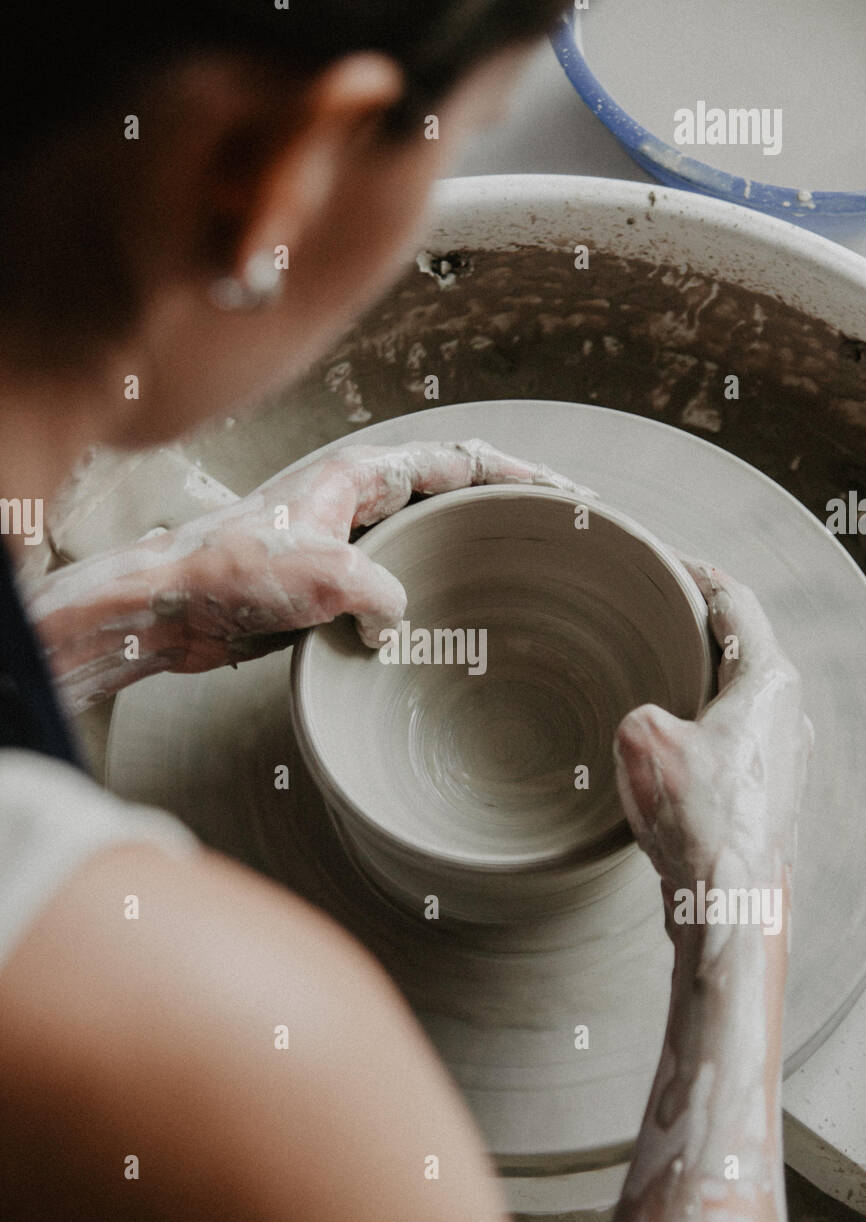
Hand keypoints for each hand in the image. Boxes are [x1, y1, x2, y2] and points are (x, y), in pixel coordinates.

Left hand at [170, 437, 589, 666]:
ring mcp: (343, 541)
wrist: (168, 606)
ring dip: (464, 557)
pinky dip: (424, 598)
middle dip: (501, 512)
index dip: (518, 475)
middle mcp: (355, 501)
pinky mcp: (326, 583)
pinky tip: (440, 627)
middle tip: (552, 537)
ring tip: (513, 581)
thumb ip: (385, 590)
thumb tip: (400, 616)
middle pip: (448, 495)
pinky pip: (392, 584)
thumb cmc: (230, 572)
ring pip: (423, 541)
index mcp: (360, 476)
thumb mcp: (325, 576)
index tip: (563, 495)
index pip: (460, 462)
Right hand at [611, 561, 813, 919]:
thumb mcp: (641, 741)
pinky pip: (732, 740)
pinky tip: (668, 749)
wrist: (731, 904)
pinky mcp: (768, 794)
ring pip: (738, 697)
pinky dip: (701, 728)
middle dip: (696, 627)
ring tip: (653, 680)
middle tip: (653, 614)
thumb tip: (648, 727)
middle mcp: (787, 713)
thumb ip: (639, 710)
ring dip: (699, 683)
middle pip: (742, 646)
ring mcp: (783, 756)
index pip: (733, 599)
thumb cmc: (700, 822)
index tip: (665, 559)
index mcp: (768, 680)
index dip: (694, 571)